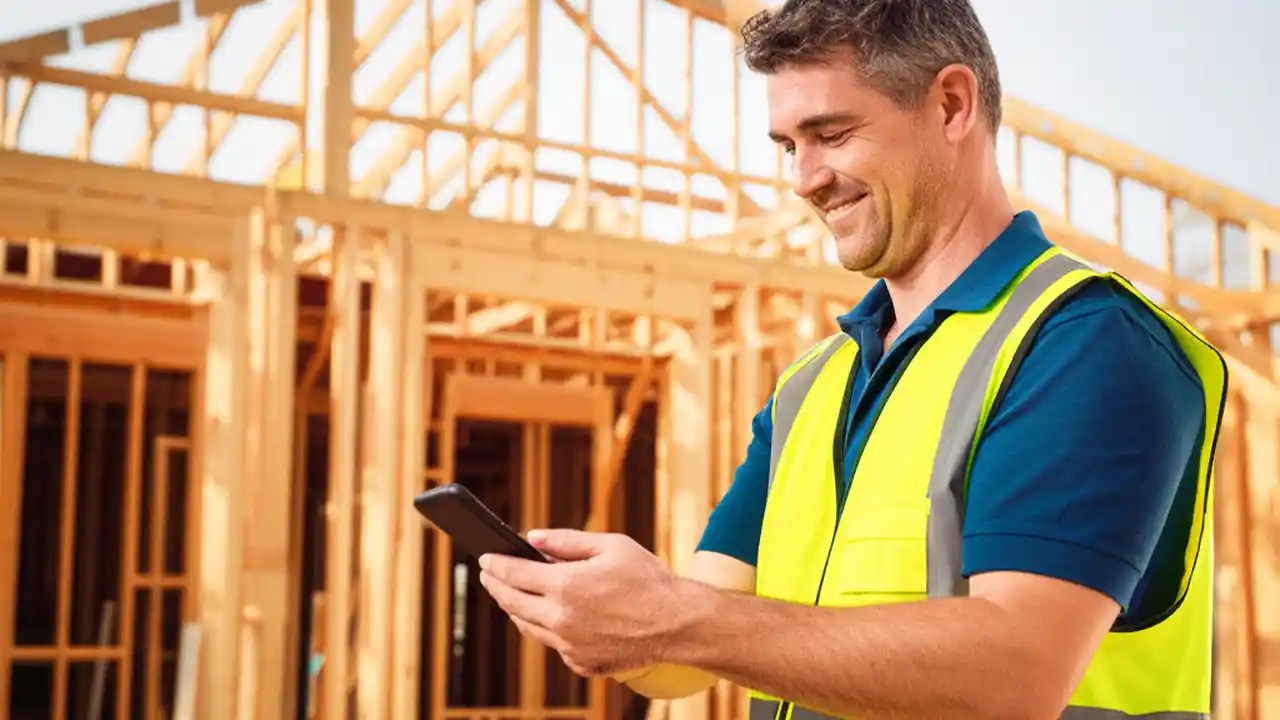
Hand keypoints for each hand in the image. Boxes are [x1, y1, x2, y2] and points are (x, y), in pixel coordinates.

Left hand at [477, 529, 689, 676]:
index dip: (495, 564)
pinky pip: (554, 644)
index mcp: (566, 585)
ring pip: (529, 626)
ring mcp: (570, 645)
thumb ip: (566, 541)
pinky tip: (552, 616)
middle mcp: (562, 619)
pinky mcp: (581, 663)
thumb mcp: (610, 546)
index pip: (514, 573)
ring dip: (516, 608)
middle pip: (512, 603)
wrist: (678, 624)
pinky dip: (548, 628)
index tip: (484, 558)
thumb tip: (532, 538)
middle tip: (489, 575)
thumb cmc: (648, 580)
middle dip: (496, 586)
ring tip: (512, 594)